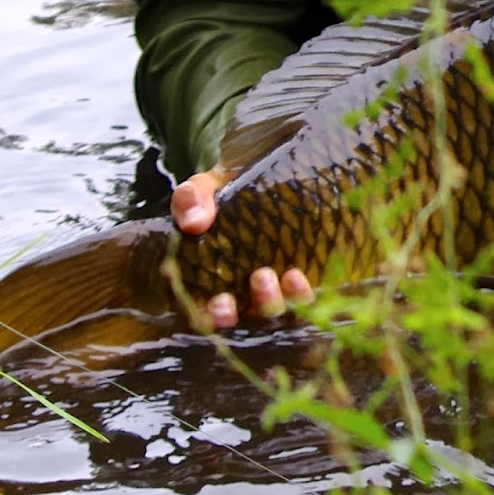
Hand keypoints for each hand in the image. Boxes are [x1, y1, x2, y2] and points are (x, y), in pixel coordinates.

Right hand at [171, 165, 312, 328]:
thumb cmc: (225, 190)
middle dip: (256, 307)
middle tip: (259, 278)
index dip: (212, 318)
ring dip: (279, 300)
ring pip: (276, 311)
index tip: (221, 304)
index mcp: (213, 280)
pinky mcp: (301, 276)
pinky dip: (301, 293)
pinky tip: (297, 275)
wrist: (260, 176)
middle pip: (248, 318)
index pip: (208, 313)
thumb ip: (190, 198)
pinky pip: (303, 297)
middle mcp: (243, 291)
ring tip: (287, 275)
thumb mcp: (204, 187)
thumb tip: (193, 222)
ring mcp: (273, 287)